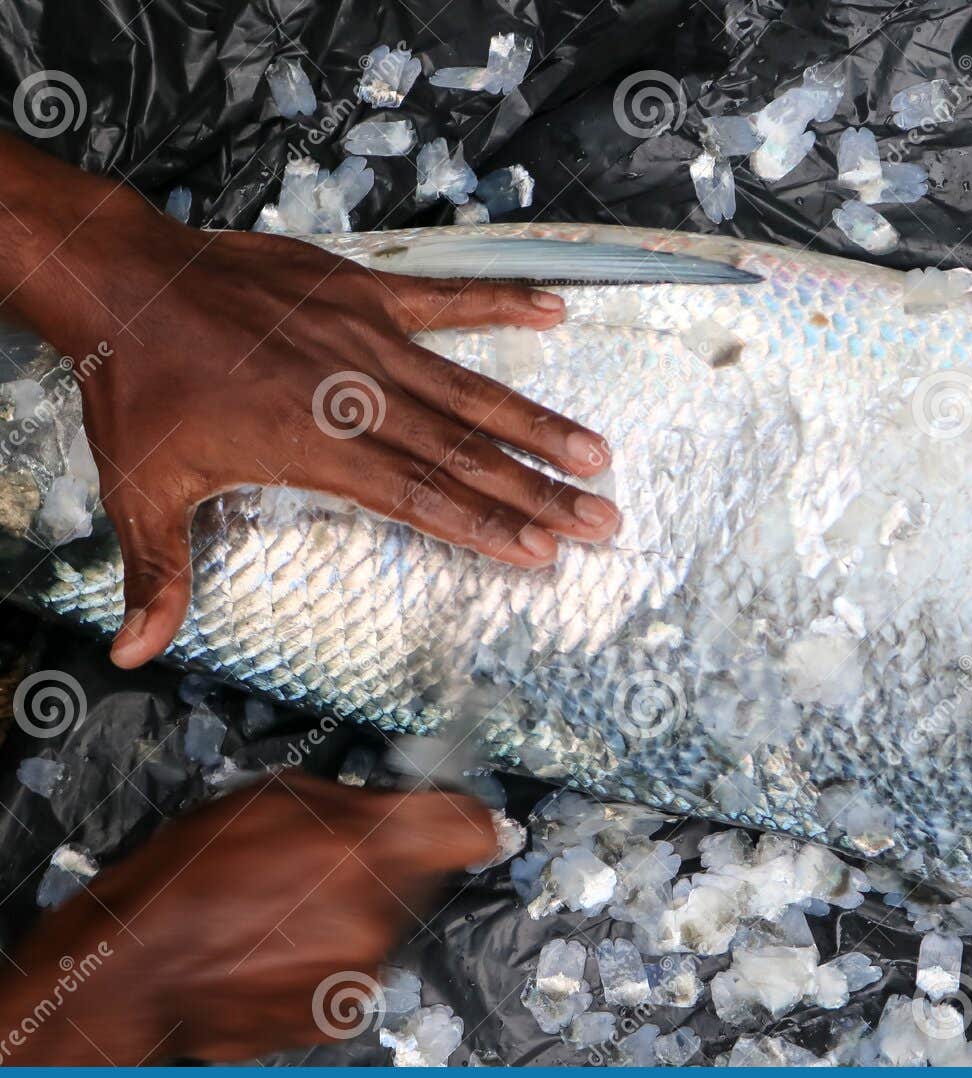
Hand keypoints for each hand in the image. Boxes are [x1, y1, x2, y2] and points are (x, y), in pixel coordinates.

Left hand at [0, 134, 618, 668]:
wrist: (125, 280)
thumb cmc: (138, 387)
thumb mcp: (140, 488)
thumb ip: (158, 574)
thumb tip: (132, 655)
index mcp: (312, 445)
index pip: (417, 495)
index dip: (483, 525)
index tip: (541, 552)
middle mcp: (353, 394)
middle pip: (463, 452)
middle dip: (537, 492)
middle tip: (600, 519)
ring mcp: (364, 339)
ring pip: (468, 390)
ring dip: (536, 424)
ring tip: (594, 453)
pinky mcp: (363, 293)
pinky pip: (446, 300)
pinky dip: (501, 304)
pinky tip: (554, 312)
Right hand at [0, 774, 495, 1064]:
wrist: (130, 971)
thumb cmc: (186, 877)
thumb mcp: (271, 796)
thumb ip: (355, 799)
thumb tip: (404, 803)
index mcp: (368, 846)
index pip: (475, 828)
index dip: (469, 819)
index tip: (464, 818)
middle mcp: (377, 912)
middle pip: (429, 876)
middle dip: (393, 864)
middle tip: (332, 861)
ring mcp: (362, 968)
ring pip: (389, 924)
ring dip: (357, 912)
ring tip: (289, 907)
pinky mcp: (342, 1010)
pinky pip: (358, 969)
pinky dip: (331, 956)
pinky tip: (281, 944)